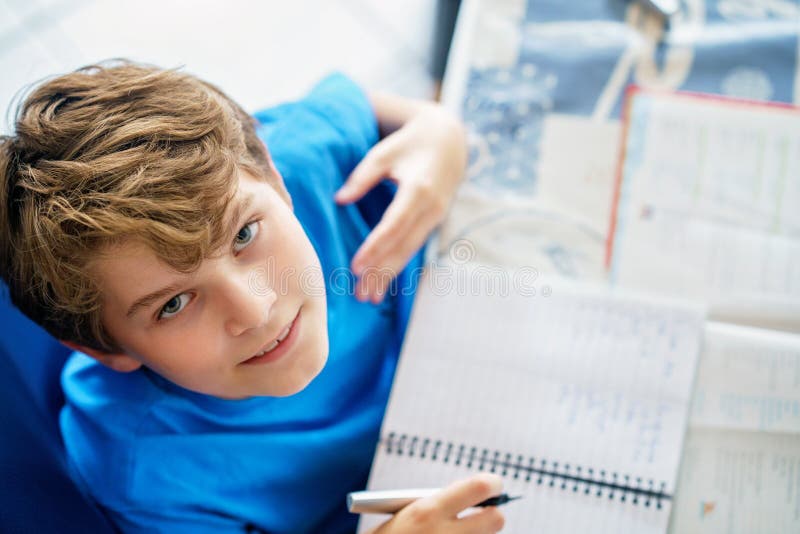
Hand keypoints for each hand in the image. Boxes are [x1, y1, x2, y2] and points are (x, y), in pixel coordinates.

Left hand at [335, 101, 466, 302]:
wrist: (449, 142)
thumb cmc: (409, 145)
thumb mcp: (384, 153)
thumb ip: (362, 177)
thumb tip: (340, 200)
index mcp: (418, 190)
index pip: (394, 226)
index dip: (375, 247)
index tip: (356, 267)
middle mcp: (431, 209)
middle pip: (403, 246)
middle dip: (381, 272)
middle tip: (360, 294)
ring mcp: (435, 218)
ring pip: (409, 252)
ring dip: (389, 275)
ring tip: (369, 296)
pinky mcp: (433, 223)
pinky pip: (413, 247)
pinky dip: (397, 265)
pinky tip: (383, 282)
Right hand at [368, 474, 505, 533]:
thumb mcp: (403, 515)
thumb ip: (435, 504)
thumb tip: (471, 496)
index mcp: (428, 511)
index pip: (480, 487)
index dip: (492, 484)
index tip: (493, 484)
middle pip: (496, 520)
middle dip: (492, 514)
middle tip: (485, 512)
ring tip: (456, 532)